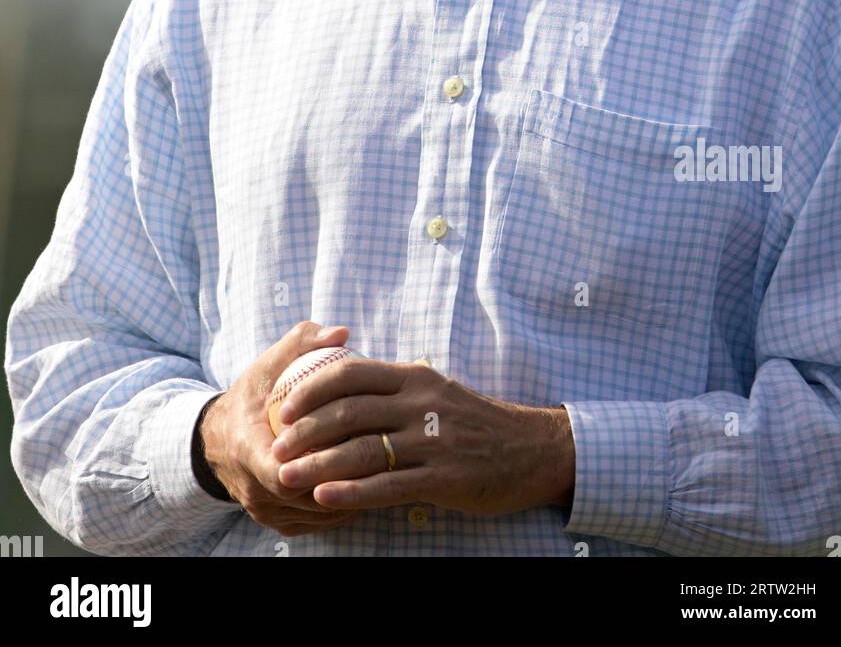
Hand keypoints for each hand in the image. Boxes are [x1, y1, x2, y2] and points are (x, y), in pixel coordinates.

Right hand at [199, 320, 363, 536]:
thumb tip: (341, 333)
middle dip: (344, 478)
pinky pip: (315, 523)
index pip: (283, 470)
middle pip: (307, 496)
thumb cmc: (253, 396)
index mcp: (247, 450)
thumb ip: (303, 342)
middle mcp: (253, 489)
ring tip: (382, 471)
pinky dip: (340, 507)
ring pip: (316, 513)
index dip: (318, 461)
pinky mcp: (276, 522)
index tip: (350, 440)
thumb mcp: (269, 363)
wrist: (220, 437)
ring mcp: (264, 511)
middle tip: (381, 455)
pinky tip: (366, 486)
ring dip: (349, 495)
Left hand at [270, 355, 574, 515]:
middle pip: (350, 411)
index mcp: (415, 378)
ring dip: (319, 464)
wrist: (533, 449)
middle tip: (275, 445)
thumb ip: (395, 390)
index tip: (282, 406)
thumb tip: (345, 386)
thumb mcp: (436, 391)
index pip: (352, 373)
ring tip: (287, 475)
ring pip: (364, 449)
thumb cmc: (477, 422)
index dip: (312, 388)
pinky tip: (326, 499)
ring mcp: (433, 441)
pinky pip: (389, 485)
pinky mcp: (445, 478)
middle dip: (305, 429)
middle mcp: (421, 404)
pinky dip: (353, 492)